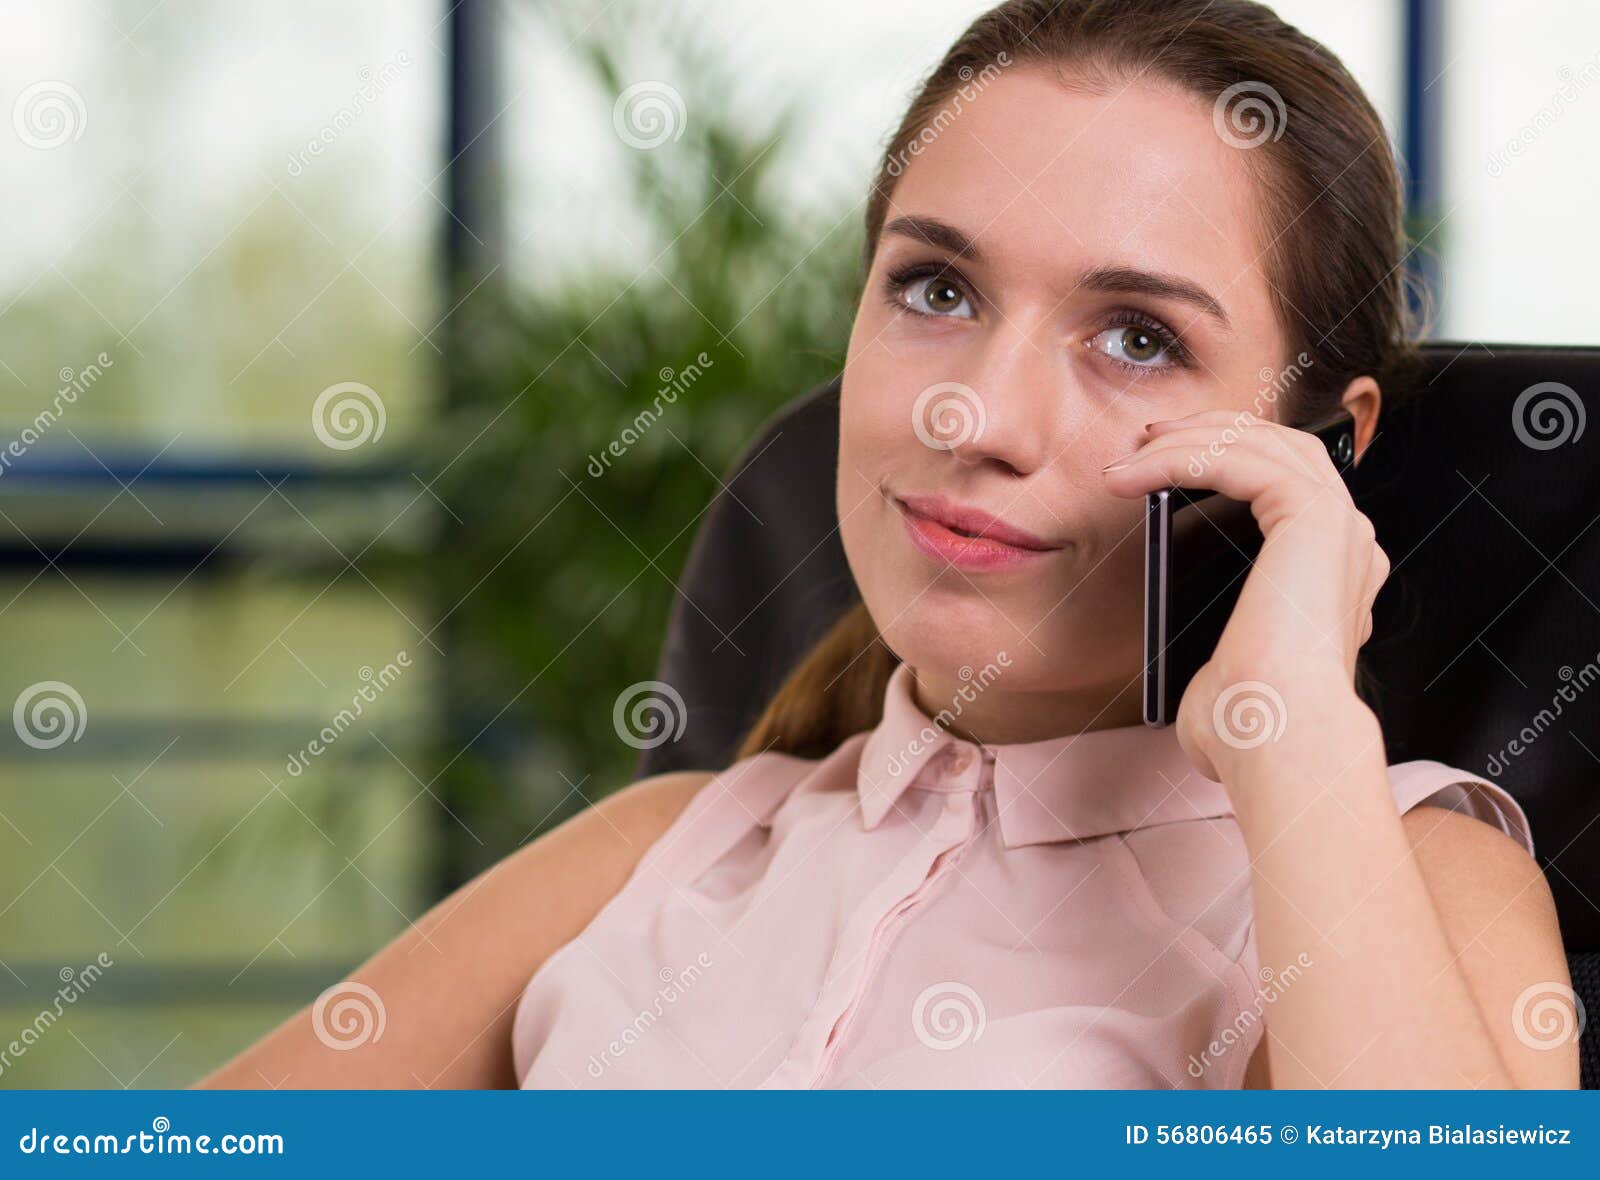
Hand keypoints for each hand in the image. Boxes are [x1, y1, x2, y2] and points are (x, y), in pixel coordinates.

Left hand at [1102, 408, 1388, 781]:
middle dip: (1212, 432)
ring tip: (1131, 454)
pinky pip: (1244, 459)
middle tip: (1148, 438)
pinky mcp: (1316, 518)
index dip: (1227, 460)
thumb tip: (1196, 682)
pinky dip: (1187, 456)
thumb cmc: (1248, 729)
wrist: (1276, 741)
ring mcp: (1340, 528)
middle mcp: (1348, 545)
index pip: (1291, 485)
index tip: (1164, 462)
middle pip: (1284, 448)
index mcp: (1333, 576)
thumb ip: (1219, 659)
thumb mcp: (1223, 677)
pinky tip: (1139, 471)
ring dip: (1191, 439)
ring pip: (1265, 444)